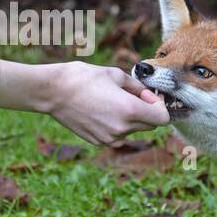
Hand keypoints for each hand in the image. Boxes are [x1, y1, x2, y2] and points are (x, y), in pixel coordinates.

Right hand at [0, 60, 168, 144]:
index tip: (150, 95)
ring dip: (131, 118)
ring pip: (133, 130)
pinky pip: (117, 135)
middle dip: (147, 111)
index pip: (162, 119)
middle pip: (150, 126)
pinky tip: (102, 109)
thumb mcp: (115, 74)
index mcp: (130, 111)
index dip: (160, 106)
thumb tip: (147, 95)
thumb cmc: (83, 78)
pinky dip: (117, 124)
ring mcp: (109, 138)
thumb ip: (137, 87)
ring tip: (113, 100)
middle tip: (134, 95)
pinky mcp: (98, 141)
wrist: (53, 92)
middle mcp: (122, 129)